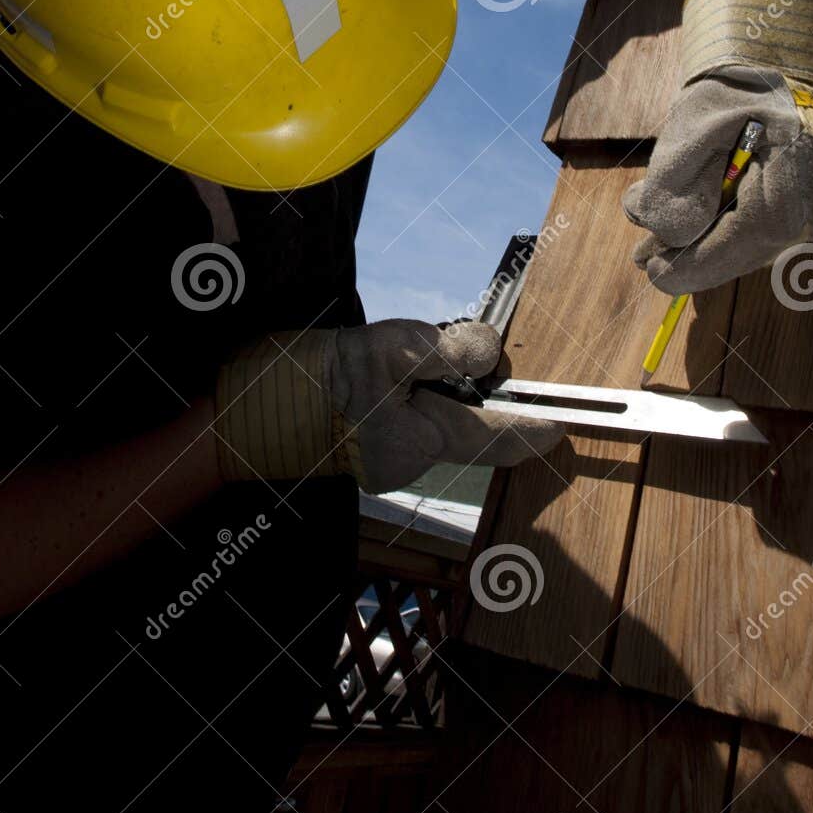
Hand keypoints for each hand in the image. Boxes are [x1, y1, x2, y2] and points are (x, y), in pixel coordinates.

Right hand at [214, 318, 563, 493]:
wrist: (250, 406)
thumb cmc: (316, 380)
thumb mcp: (384, 352)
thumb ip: (439, 352)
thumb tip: (487, 350)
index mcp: (419, 444)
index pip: (494, 439)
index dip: (531, 431)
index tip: (562, 429)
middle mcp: (408, 462)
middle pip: (462, 422)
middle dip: (462, 390)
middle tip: (440, 363)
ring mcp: (385, 460)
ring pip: (431, 418)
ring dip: (425, 388)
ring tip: (387, 364)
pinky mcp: (367, 450)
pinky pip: (404, 420)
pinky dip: (403, 397)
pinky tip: (374, 381)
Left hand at [624, 0, 812, 293]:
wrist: (782, 46)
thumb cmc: (735, 79)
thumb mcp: (692, 124)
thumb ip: (674, 183)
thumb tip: (659, 233)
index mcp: (795, 171)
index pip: (742, 240)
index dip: (695, 265)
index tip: (654, 275)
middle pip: (749, 247)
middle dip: (693, 257)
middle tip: (644, 261)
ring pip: (758, 238)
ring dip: (707, 243)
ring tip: (656, 246)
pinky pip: (770, 221)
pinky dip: (729, 225)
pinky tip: (694, 223)